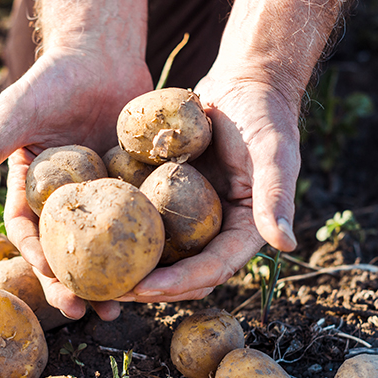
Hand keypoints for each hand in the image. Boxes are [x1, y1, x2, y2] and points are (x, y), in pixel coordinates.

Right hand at [0, 47, 151, 319]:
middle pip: (65, 253)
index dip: (35, 259)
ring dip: (109, 280)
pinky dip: (144, 248)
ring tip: (121, 308)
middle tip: (82, 313)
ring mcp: (101, 200)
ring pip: (103, 249)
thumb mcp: (18, 112)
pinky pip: (137, 224)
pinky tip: (157, 270)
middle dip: (70, 286)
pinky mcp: (132, 190)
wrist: (100, 55)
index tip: (49, 277)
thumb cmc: (51, 80)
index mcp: (32, 191)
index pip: (29, 233)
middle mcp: (64, 203)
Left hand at [117, 75, 300, 302]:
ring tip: (96, 275)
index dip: (180, 283)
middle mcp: (216, 232)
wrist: (243, 85)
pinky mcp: (169, 200)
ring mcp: (191, 218)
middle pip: (182, 274)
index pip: (212, 269)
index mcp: (244, 232)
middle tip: (111, 292)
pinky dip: (124, 233)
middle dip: (149, 287)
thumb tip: (286, 244)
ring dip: (131, 268)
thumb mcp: (273, 153)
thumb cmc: (263, 116)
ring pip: (160, 255)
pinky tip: (91, 236)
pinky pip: (144, 223)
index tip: (145, 288)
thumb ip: (276, 197)